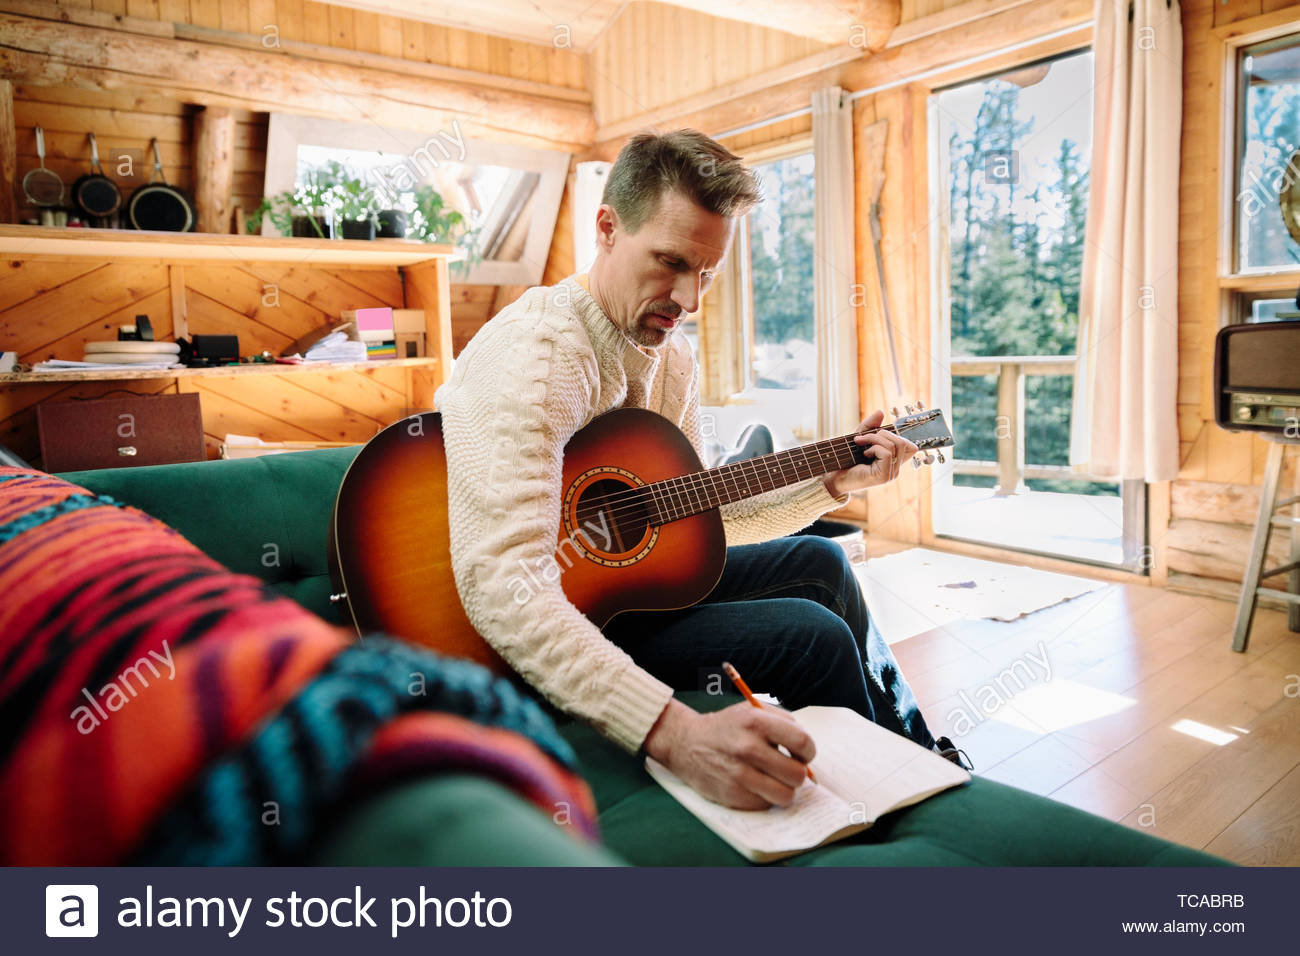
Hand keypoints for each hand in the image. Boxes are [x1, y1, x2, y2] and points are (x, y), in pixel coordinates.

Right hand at [643, 699, 815, 808]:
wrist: (685, 743)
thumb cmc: (726, 727)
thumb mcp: (751, 710)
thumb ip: (782, 721)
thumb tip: (807, 747)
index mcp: (756, 722)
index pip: (803, 742)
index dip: (808, 751)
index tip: (803, 754)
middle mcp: (747, 748)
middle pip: (798, 774)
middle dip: (798, 773)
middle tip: (788, 768)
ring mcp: (739, 775)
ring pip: (786, 795)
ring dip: (784, 789)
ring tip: (774, 779)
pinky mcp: (732, 795)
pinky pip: (766, 805)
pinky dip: (765, 797)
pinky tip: (755, 785)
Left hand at [822, 409, 918, 497]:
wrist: (834, 477)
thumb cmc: (847, 460)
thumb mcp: (860, 438)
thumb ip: (871, 426)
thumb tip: (880, 412)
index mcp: (894, 462)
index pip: (911, 447)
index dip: (898, 436)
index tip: (878, 434)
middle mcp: (895, 469)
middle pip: (902, 442)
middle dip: (882, 434)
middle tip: (863, 438)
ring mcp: (891, 474)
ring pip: (894, 446)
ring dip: (874, 439)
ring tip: (860, 444)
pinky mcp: (884, 476)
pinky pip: (887, 453)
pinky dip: (873, 448)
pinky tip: (864, 454)